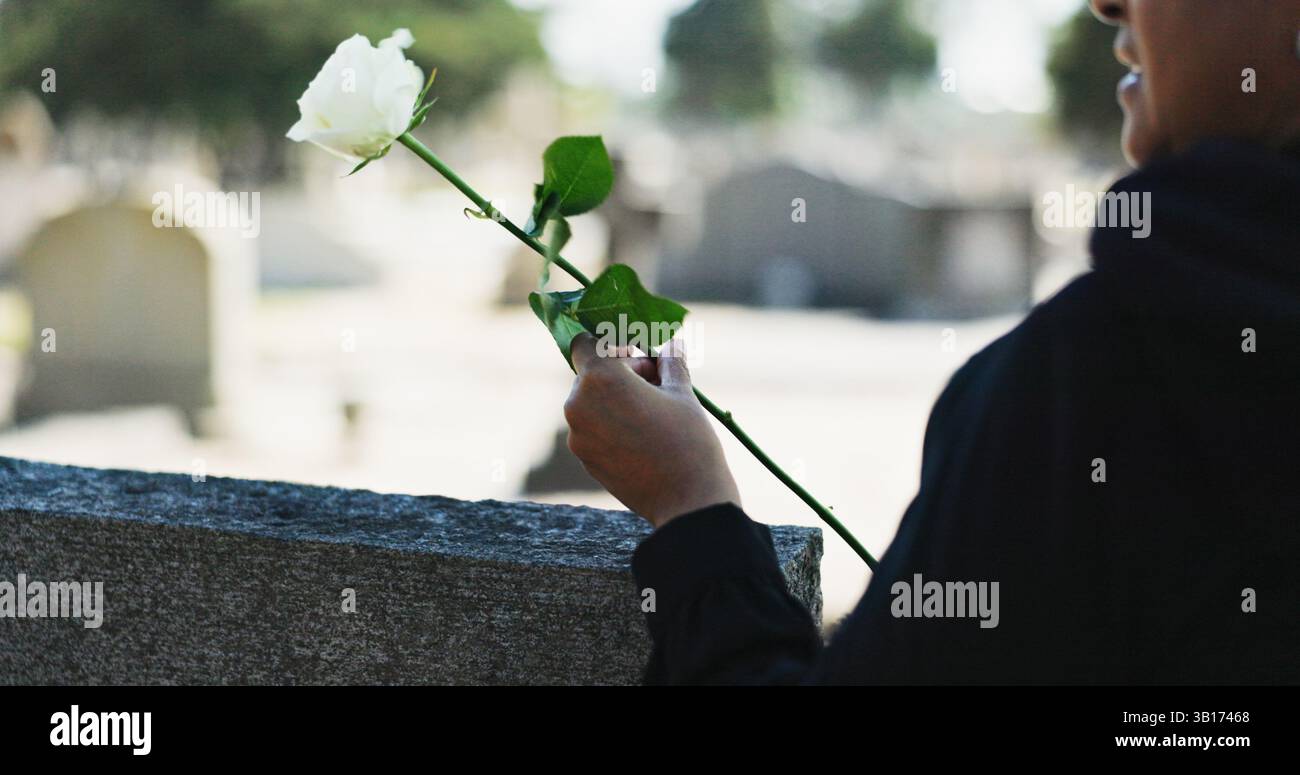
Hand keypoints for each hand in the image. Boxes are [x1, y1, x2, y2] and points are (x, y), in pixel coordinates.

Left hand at [564, 334, 740, 528]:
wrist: (687, 501)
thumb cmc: (689, 440)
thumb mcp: (682, 393)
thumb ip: (670, 363)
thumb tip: (670, 346)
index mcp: (600, 378)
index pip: (587, 343)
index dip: (614, 347)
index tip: (642, 361)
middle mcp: (578, 404)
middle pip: (592, 374)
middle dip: (622, 374)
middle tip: (659, 386)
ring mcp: (577, 435)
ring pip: (593, 403)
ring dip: (617, 401)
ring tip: (655, 416)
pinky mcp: (584, 459)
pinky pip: (594, 429)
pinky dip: (613, 426)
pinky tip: (644, 440)